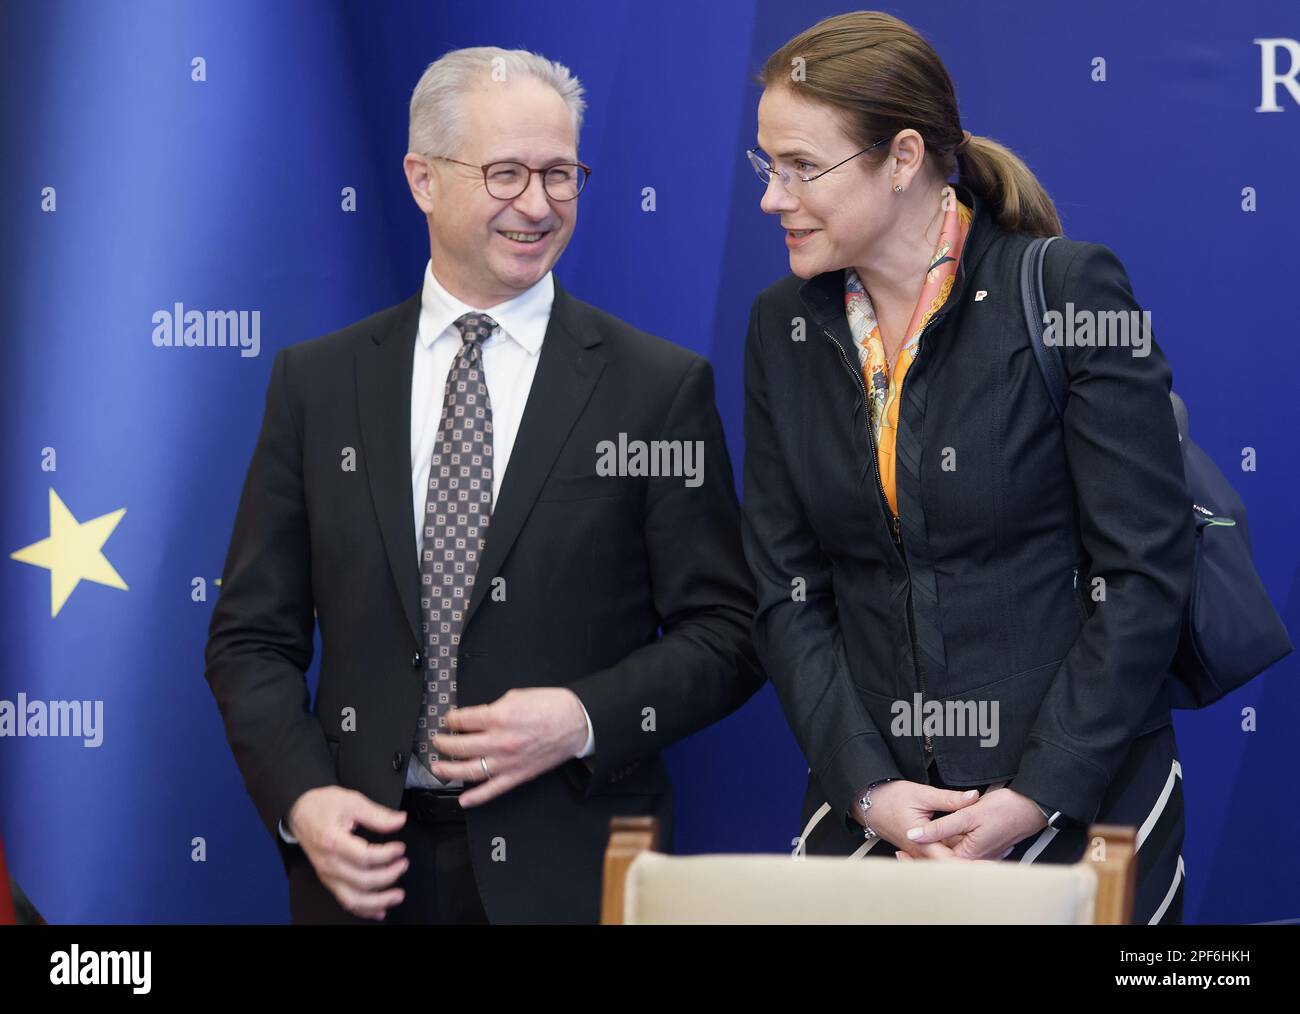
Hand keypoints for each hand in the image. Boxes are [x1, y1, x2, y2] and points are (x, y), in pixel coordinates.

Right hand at [286, 786, 409, 919]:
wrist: (299, 812)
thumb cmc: (323, 805)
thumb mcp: (352, 801)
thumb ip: (377, 814)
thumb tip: (400, 820)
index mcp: (333, 842)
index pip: (364, 857)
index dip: (387, 855)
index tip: (400, 848)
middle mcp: (328, 863)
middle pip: (361, 880)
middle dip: (388, 876)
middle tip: (404, 864)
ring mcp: (327, 875)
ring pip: (353, 899)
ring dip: (378, 901)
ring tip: (397, 895)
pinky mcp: (328, 880)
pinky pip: (345, 900)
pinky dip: (363, 909)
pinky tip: (379, 910)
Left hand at [430, 687, 588, 806]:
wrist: (577, 722)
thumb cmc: (551, 706)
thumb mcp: (516, 696)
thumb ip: (493, 708)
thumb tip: (476, 718)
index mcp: (499, 717)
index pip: (463, 720)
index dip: (451, 719)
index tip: (449, 719)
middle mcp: (500, 741)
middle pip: (460, 746)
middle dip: (443, 743)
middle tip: (438, 741)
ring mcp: (508, 762)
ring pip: (470, 770)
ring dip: (449, 770)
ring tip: (438, 767)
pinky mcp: (518, 775)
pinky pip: (493, 790)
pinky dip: (476, 797)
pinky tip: (463, 799)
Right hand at [853, 780, 982, 858]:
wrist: (868, 801)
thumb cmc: (889, 797)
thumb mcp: (922, 793)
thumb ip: (950, 798)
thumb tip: (972, 797)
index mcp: (922, 840)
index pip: (950, 860)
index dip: (971, 864)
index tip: (988, 862)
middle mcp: (920, 851)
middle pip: (949, 866)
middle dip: (970, 864)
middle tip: (992, 861)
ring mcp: (918, 852)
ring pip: (943, 863)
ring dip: (961, 859)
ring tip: (983, 857)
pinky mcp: (918, 848)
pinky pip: (936, 857)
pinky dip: (951, 854)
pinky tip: (962, 849)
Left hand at [899, 787, 1047, 861]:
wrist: (1032, 806)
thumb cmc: (1006, 809)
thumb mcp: (967, 814)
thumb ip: (940, 827)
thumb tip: (914, 835)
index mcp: (970, 855)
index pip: (938, 864)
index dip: (917, 861)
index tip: (900, 854)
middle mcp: (975, 859)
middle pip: (943, 861)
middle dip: (922, 857)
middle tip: (901, 853)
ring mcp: (980, 854)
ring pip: (950, 855)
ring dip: (933, 850)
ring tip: (914, 842)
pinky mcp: (983, 847)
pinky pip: (960, 849)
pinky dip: (946, 844)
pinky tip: (936, 836)